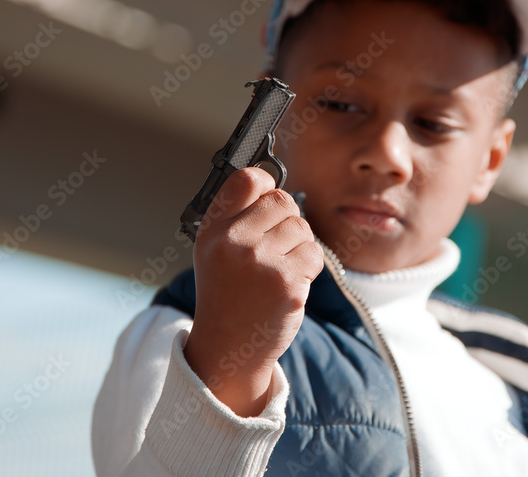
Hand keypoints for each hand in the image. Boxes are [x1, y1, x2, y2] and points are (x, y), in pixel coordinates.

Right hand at [184, 167, 322, 416]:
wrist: (229, 347)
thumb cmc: (226, 297)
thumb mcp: (214, 252)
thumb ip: (236, 218)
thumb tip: (271, 184)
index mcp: (212, 231)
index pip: (246, 180)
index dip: (265, 183)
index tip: (268, 195)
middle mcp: (233, 242)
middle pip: (281, 200)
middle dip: (288, 220)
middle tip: (278, 245)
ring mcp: (260, 261)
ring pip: (302, 227)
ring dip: (300, 246)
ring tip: (280, 268)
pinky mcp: (286, 282)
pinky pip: (314, 253)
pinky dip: (310, 267)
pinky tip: (290, 283)